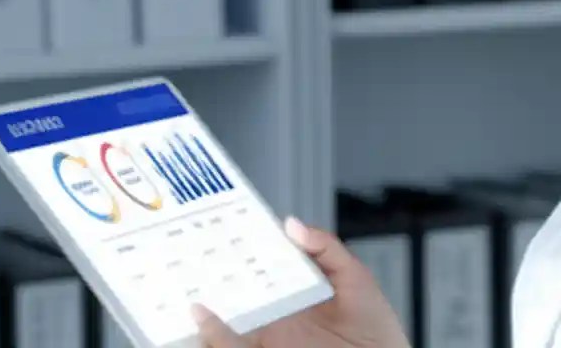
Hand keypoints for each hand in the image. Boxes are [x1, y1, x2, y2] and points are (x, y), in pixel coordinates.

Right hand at [191, 216, 410, 347]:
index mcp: (293, 296)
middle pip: (234, 295)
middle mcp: (275, 318)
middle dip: (209, 276)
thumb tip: (291, 225)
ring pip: (224, 323)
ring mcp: (267, 337)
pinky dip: (215, 334)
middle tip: (188, 255)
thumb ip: (326, 248)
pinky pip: (233, 345)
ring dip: (203, 308)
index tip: (218, 232)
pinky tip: (204, 317)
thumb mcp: (356, 280)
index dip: (237, 253)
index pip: (257, 271)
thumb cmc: (376, 334)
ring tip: (183, 284)